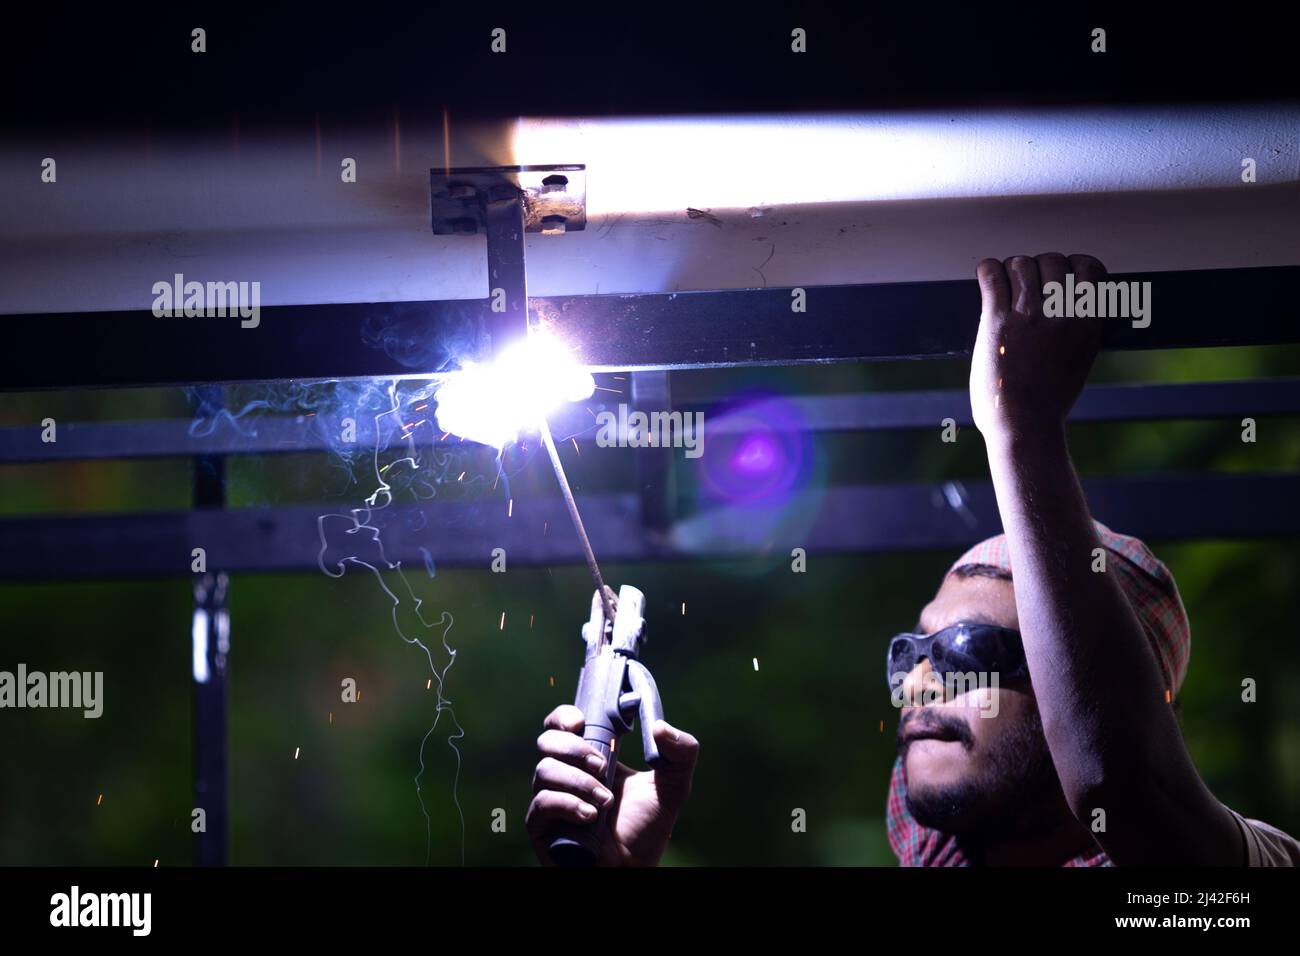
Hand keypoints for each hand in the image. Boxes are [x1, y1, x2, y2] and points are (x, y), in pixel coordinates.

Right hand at [526, 704, 698, 865]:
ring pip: (544, 771)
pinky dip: (567, 804)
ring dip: (578, 781)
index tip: (581, 721)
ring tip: (606, 801)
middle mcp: (564, 774)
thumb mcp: (672, 786)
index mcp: (588, 757)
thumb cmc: (646, 828)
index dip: (564, 717)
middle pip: (546, 741)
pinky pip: (541, 803)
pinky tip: (590, 816)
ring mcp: (550, 798)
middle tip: (601, 764)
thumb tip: (660, 726)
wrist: (633, 869)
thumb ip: (681, 753)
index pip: (561, 725)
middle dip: (573, 748)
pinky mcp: (541, 826)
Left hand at [971, 254, 1105, 443]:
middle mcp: (1061, 314)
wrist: (1025, 426)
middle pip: (1052, 260)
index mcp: (1087, 323)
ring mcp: (1029, 316)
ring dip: (1011, 269)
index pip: (1089, 268)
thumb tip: (1069, 309)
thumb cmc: (1047, 403)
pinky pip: (993, 276)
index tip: (1059, 278)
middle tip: (1025, 285)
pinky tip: (985, 275)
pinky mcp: (997, 322)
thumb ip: (1076, 330)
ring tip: (1005, 285)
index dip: (1072, 266)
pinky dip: (987, 270)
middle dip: (1038, 267)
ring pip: (1022, 264)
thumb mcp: (1080, 359)